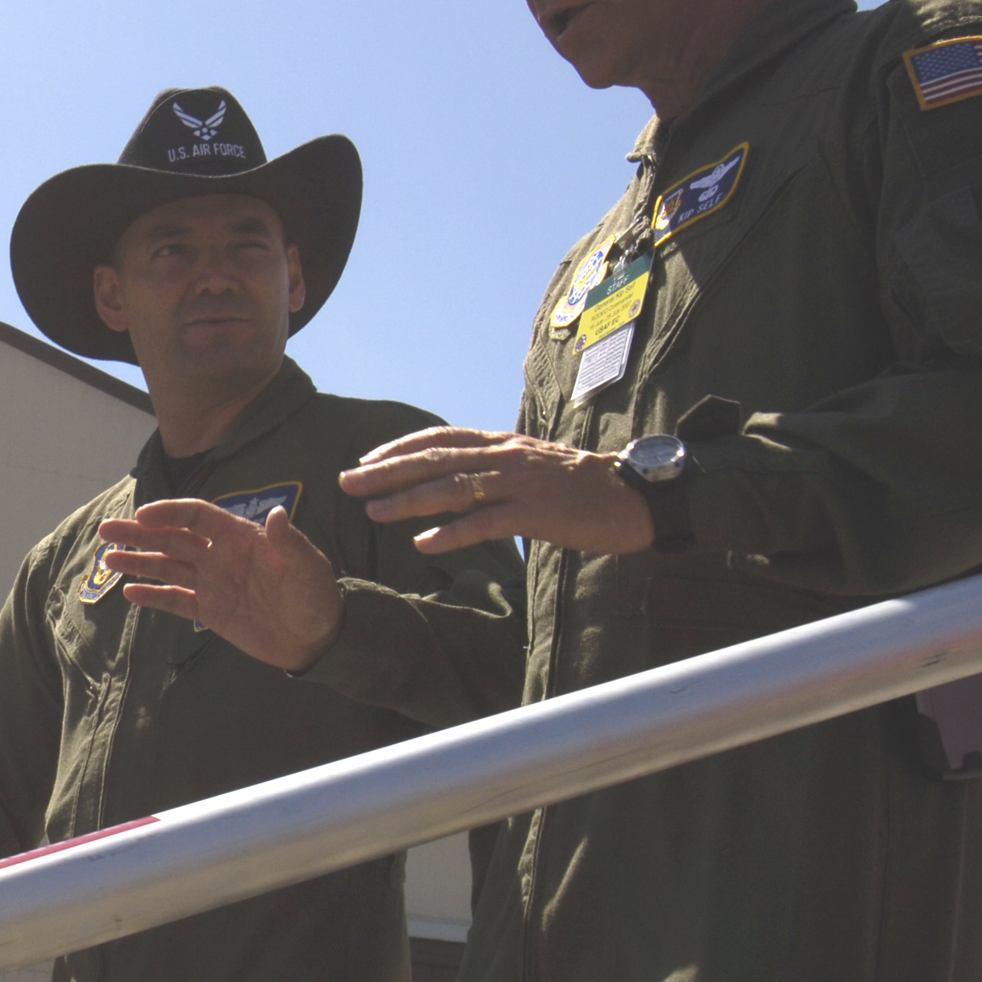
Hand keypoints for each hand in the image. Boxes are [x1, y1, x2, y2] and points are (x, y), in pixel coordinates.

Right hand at [90, 501, 346, 670]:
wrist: (317, 639)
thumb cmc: (317, 597)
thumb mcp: (309, 568)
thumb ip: (290, 542)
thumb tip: (277, 513)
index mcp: (240, 537)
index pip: (197, 517)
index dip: (170, 512)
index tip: (142, 515)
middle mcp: (220, 555)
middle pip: (173, 538)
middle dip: (139, 533)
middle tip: (107, 530)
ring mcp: (212, 582)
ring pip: (168, 566)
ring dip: (138, 561)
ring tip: (109, 558)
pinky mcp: (210, 611)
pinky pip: (175, 600)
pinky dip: (153, 596)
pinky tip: (129, 594)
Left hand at [339, 425, 655, 556]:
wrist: (633, 495)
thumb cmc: (580, 486)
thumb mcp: (531, 466)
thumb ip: (494, 467)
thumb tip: (455, 475)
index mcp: (503, 444)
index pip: (441, 438)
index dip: (400, 448)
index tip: (365, 459)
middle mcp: (505, 457)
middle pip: (436, 460)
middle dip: (387, 471)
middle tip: (348, 481)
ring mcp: (520, 483)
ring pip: (453, 488)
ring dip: (408, 501)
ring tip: (372, 512)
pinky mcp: (537, 512)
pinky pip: (486, 522)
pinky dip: (452, 533)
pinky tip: (423, 544)